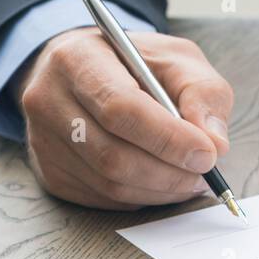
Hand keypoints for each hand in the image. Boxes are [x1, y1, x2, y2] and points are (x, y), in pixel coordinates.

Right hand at [15, 27, 233, 209]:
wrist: (87, 74)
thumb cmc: (136, 65)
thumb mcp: (178, 59)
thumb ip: (203, 93)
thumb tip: (215, 143)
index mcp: (77, 59)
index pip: (120, 108)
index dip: (168, 138)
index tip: (207, 154)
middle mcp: (47, 99)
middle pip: (113, 155)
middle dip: (169, 173)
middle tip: (204, 174)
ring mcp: (43, 141)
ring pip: (110, 184)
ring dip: (161, 189)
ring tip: (189, 178)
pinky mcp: (51, 173)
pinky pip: (103, 198)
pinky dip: (143, 197)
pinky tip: (160, 181)